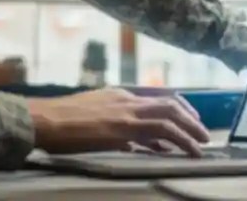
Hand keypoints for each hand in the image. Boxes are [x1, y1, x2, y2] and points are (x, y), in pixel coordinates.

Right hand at [28, 88, 209, 156]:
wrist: (43, 120)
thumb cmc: (61, 122)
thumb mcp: (94, 117)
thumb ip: (118, 127)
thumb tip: (137, 143)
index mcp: (120, 94)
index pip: (159, 95)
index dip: (180, 106)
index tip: (190, 117)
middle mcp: (127, 100)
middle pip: (170, 103)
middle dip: (190, 118)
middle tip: (202, 133)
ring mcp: (126, 112)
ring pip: (169, 116)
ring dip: (189, 131)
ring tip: (201, 145)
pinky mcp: (122, 128)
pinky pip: (158, 132)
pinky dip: (176, 141)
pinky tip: (185, 152)